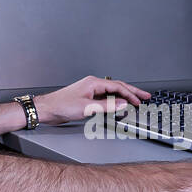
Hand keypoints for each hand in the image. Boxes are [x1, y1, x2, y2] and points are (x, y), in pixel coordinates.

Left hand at [34, 75, 151, 126]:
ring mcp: (90, 91)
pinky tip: (118, 106)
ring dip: (124, 97)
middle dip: (132, 92)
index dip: (130, 94)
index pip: (117, 86)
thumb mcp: (87, 107)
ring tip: (136, 101)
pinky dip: (115, 102)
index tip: (139, 100)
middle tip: (145, 96)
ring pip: (112, 92)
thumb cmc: (61, 105)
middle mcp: (92, 85)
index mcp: (93, 82)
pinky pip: (105, 98)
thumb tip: (122, 104)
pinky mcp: (87, 98)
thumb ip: (106, 106)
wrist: (47, 109)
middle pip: (117, 86)